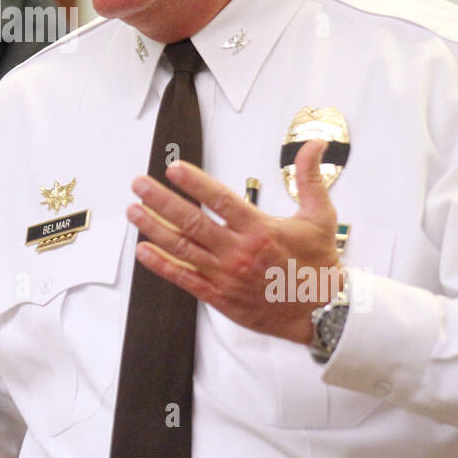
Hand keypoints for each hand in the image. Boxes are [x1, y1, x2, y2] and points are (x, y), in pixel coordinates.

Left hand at [126, 139, 343, 344]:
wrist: (323, 312)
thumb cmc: (319, 265)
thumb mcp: (321, 216)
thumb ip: (310, 177)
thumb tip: (314, 145)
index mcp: (260, 230)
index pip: (220, 200)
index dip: (195, 183)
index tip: (174, 169)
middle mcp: (239, 252)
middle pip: (192, 222)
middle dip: (161, 201)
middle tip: (140, 184)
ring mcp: (226, 275)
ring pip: (182, 248)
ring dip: (154, 228)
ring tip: (133, 211)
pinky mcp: (220, 296)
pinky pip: (185, 279)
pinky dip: (162, 265)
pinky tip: (144, 251)